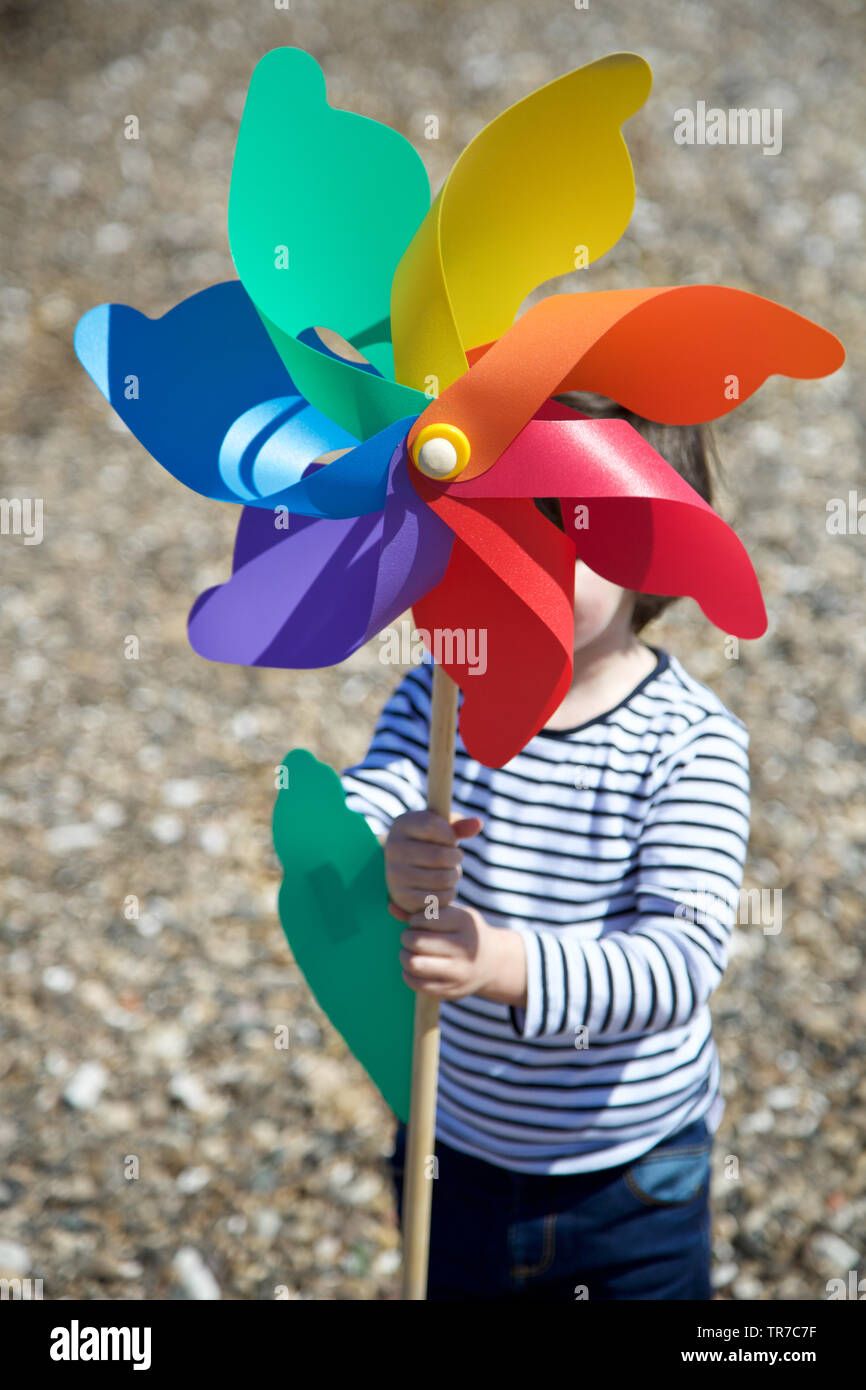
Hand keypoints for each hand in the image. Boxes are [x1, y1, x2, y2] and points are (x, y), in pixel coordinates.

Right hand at [384, 810, 481, 918]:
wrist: (404, 869)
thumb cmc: (428, 842)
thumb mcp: (440, 829)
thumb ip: (459, 826)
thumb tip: (478, 824)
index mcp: (402, 825)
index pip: (433, 826)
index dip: (450, 835)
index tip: (450, 839)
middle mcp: (393, 848)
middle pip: (440, 855)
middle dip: (456, 857)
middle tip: (455, 858)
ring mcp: (395, 874)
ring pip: (442, 879)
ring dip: (454, 876)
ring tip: (450, 871)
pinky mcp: (402, 898)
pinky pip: (438, 898)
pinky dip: (448, 893)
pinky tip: (444, 886)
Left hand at [398, 904, 527, 1006]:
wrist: (492, 962)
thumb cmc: (463, 932)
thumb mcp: (451, 914)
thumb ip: (422, 911)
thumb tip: (390, 907)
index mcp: (465, 923)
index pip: (424, 918)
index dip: (414, 920)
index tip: (417, 923)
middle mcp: (465, 948)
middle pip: (417, 941)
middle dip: (406, 938)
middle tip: (410, 938)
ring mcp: (459, 972)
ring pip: (415, 964)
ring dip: (405, 956)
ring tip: (409, 952)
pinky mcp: (452, 991)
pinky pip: (417, 984)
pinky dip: (408, 974)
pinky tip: (414, 967)